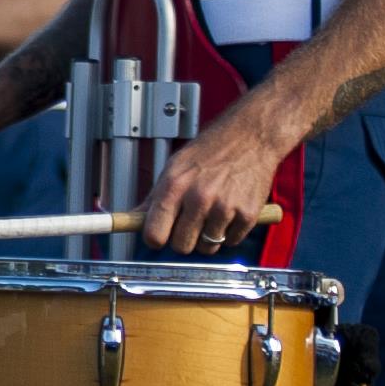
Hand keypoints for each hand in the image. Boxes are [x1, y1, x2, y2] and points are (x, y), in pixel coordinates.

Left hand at [139, 105, 289, 256]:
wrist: (251, 137)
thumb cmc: (211, 150)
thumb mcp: (175, 166)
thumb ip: (155, 196)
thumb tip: (133, 219)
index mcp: (175, 186)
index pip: (154, 234)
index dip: (155, 239)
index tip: (159, 236)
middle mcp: (199, 198)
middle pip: (181, 246)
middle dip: (183, 240)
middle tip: (189, 224)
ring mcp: (225, 207)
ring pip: (207, 248)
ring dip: (208, 238)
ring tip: (211, 216)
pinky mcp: (248, 214)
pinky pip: (231, 242)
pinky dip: (230, 233)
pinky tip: (230, 213)